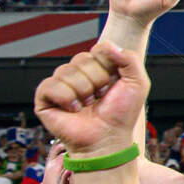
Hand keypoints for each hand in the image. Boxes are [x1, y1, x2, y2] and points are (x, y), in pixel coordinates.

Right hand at [33, 40, 148, 159]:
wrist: (107, 138)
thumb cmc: (122, 113)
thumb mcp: (137, 83)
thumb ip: (130, 59)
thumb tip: (107, 45)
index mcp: (98, 66)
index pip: (99, 49)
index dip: (109, 66)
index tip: (115, 84)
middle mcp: (78, 73)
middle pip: (82, 58)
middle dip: (97, 80)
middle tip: (100, 97)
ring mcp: (61, 84)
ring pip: (66, 71)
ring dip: (83, 91)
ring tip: (88, 105)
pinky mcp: (45, 98)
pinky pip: (49, 85)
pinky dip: (65, 98)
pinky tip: (73, 109)